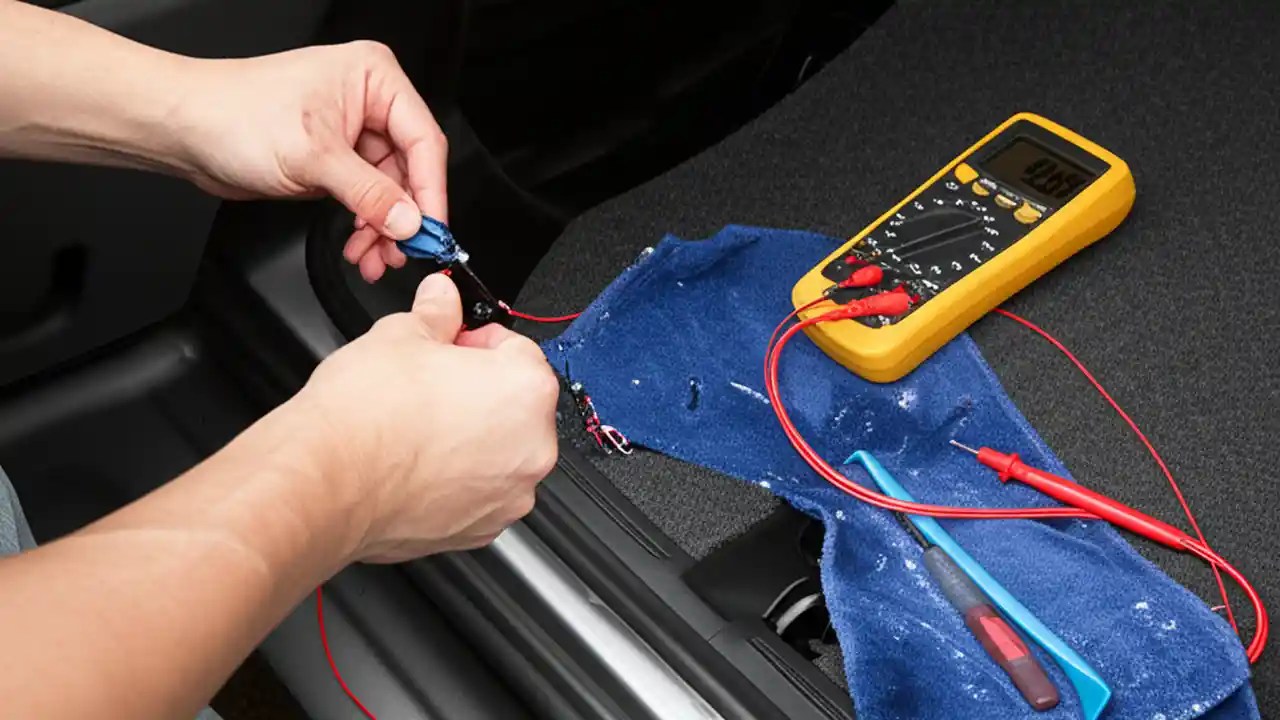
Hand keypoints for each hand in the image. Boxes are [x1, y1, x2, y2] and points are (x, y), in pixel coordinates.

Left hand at [176, 42, 447, 281]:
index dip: (430, 191)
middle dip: (403, 217)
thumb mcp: (313, 157)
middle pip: (409, 170)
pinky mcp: (334, 159)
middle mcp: (368, 101)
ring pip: (388, 190)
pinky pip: (365, 198)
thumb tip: (409, 221)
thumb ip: (369, 193)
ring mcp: (351, 132)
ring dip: (382, 228)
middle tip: (401, 252)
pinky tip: (359, 244)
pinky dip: (364, 224)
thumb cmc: (232, 114)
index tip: (431, 230)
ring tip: (374, 256)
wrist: (184, 128)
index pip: (423, 140)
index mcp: (373, 78)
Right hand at [290, 273, 558, 561]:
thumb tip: (442, 297)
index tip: (451, 347)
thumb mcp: (400, 334)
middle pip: (515, 405)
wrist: (327, 481)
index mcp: (526, 391)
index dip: (477, 343)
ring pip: (499, 453)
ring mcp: (509, 495)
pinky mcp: (480, 531)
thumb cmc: (365, 417)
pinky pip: (479, 493)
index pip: (519, 350)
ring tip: (418, 429)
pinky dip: (457, 480)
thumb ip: (436, 312)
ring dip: (470, 438)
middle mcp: (531, 448)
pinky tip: (417, 466)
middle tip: (430, 387)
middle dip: (478, 392)